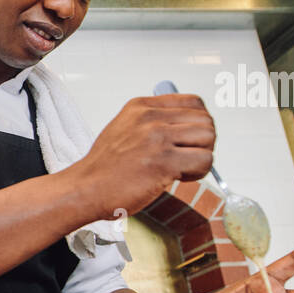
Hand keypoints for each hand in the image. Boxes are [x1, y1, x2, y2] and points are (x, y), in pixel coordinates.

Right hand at [73, 93, 215, 219]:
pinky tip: (179, 178)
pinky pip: (205, 160)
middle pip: (205, 120)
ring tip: (182, 168)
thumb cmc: (104, 169)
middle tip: (186, 157)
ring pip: (208, 137)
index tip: (189, 140)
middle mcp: (150, 118)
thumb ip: (151, 123)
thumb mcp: (124, 130)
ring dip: (202, 156)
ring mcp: (156, 137)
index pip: (193, 103)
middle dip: (202, 142)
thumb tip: (184, 128)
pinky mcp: (163, 160)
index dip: (198, 123)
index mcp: (141, 107)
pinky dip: (198, 172)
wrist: (84, 189)